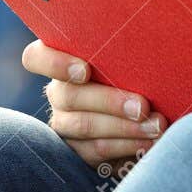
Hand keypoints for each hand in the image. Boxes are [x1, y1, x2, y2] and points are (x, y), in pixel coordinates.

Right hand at [22, 41, 164, 173]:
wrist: (147, 110)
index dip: (54, 63)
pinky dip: (126, 147)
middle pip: (69, 96)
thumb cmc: (138, 72)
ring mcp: (64, 123)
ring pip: (84, 125)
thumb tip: (148, 39)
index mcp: (64, 60)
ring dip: (125, 127)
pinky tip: (149, 143)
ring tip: (155, 126)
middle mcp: (58, 92)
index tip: (85, 71)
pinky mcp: (78, 151)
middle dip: (110, 101)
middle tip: (142, 106)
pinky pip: (96, 151)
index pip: (36, 58)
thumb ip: (124, 50)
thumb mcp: (127, 58)